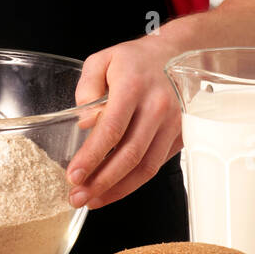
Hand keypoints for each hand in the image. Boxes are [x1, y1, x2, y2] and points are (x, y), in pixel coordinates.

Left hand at [66, 33, 182, 209]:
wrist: (178, 54)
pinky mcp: (180, 136)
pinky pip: (156, 165)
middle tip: (77, 197)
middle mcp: (157, 107)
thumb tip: (86, 123)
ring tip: (92, 200)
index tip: (74, 175)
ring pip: (146, 167)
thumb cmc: (136, 60)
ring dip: (117, 189)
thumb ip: (86, 88)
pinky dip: (134, 182)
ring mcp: (173, 124)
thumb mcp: (102, 59)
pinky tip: (114, 189)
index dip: (92, 156)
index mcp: (134, 86)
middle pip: (129, 155)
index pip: (111, 129)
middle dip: (101, 182)